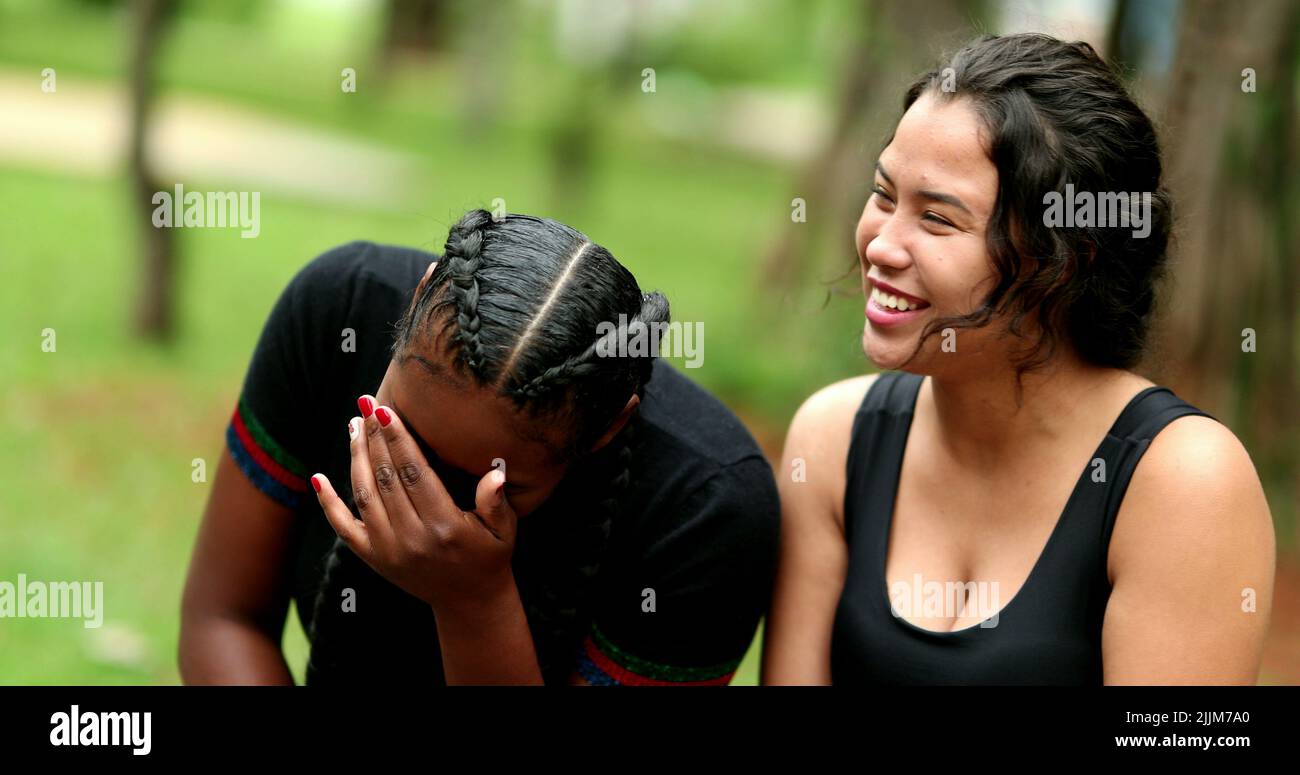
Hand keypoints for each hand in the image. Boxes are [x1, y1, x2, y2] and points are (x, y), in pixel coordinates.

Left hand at [311, 395, 517, 614]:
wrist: (468, 603)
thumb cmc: (489, 557)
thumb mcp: (504, 531)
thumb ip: (496, 501)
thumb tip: (496, 473)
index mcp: (444, 526)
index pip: (415, 473)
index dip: (399, 440)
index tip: (387, 410)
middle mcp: (412, 538)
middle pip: (385, 477)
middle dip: (375, 437)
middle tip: (366, 404)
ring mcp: (388, 550)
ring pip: (364, 494)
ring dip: (356, 457)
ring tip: (354, 426)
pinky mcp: (373, 558)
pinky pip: (344, 527)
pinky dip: (328, 503)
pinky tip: (317, 477)